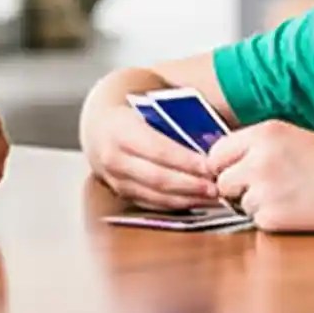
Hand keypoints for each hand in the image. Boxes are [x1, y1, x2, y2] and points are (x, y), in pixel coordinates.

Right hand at [89, 105, 221, 209]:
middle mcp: (114, 158)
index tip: (209, 165)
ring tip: (210, 196)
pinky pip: (151, 204)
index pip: (158, 149)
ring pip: (155, 195)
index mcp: (120, 130)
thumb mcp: (146, 108)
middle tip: (215, 186)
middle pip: (157, 177)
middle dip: (190, 184)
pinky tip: (194, 201)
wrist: (98, 127)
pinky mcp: (121, 194)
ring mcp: (115, 180)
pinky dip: (175, 205)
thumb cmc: (131, 114)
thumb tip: (212, 134)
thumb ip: (173, 120)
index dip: (185, 160)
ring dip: (186, 198)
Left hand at [207, 120, 313, 231]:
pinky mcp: (272, 217)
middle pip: (222, 180)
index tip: (233, 170)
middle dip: (236, 186)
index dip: (223, 164)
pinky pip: (256, 219)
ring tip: (287, 195)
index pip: (217, 152)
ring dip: (255, 203)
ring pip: (238, 202)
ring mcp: (264, 189)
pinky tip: (294, 208)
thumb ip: (254, 144)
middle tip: (263, 186)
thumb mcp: (289, 136)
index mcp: (263, 133)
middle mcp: (259, 159)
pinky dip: (270, 218)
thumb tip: (220, 159)